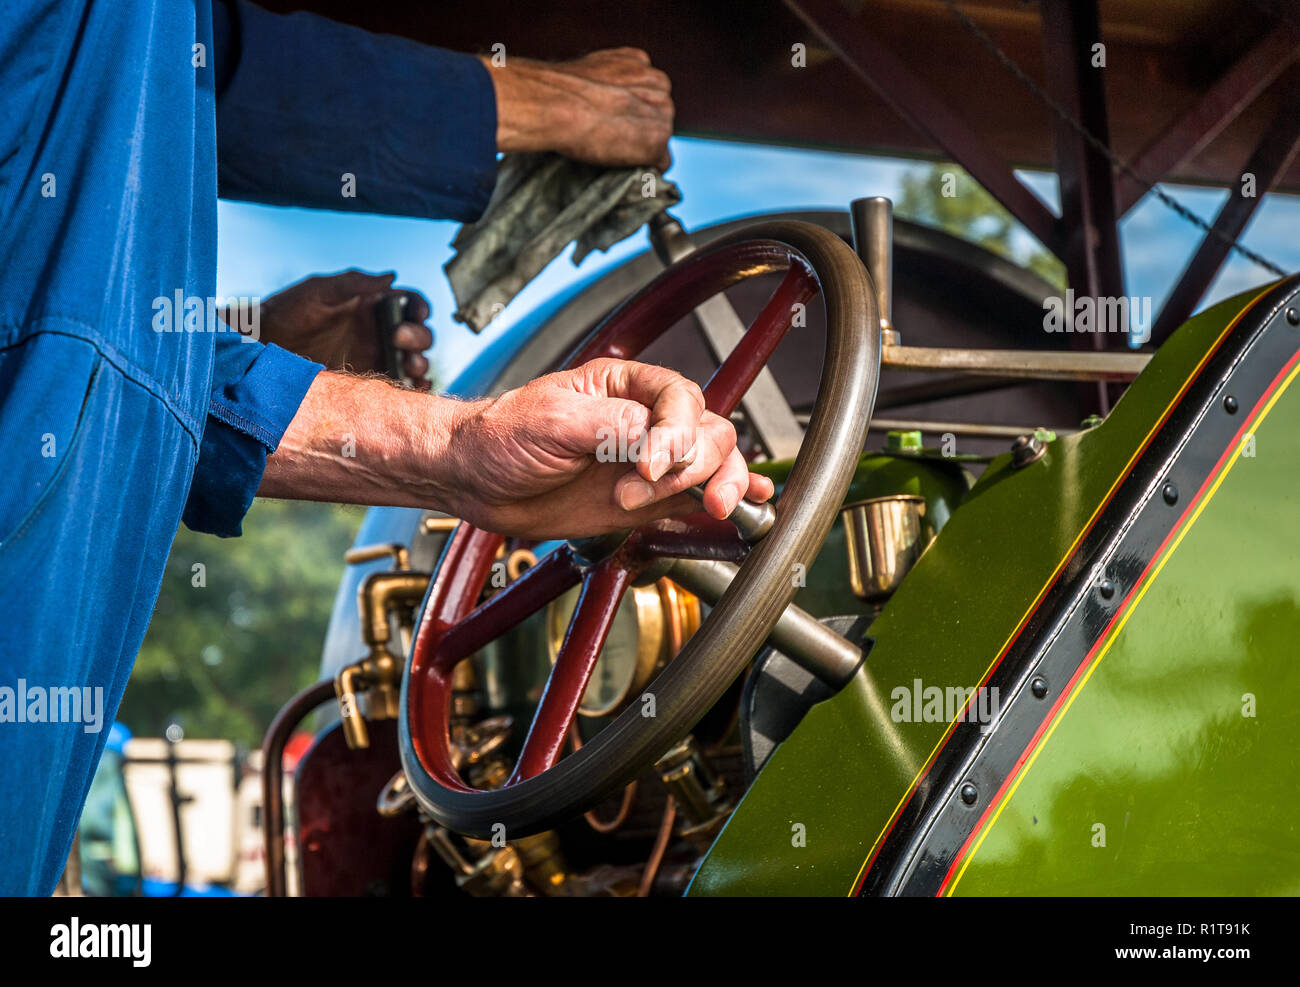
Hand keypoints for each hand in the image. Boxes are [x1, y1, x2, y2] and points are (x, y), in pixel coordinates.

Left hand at [251, 270, 433, 388]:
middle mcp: (378, 332)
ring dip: (420, 365)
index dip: (419, 307)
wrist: (263, 348)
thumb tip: (390, 277)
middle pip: (418, 334)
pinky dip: (412, 390)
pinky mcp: (368, 383)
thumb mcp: (318, 291)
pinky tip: (411, 389)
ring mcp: (375, 359)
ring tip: (410, 368)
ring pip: (414, 362)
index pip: (408, 303)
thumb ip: (354, 283)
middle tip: (399, 339)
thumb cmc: (286, 313)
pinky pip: (399, 387)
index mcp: (371, 305)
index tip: (416, 313)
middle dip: (418, 337)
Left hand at [261, 359, 774, 540]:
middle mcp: (645, 418)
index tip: (649, 465)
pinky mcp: (646, 495)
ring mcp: (649, 458)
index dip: (674, 434)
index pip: (679, 400)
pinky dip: (727, 494)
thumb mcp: (553, 422)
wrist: (475, 479)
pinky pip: (696, 492)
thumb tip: (657, 439)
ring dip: (719, 483)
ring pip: (712, 461)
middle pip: (707, 430)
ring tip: (711, 508)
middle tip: (652, 488)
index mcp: (625, 385)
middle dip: (695, 464)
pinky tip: (749, 501)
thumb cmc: (501, 437)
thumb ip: (611, 427)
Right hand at [484, 47, 672, 170]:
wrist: (559, 105)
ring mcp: (662, 113)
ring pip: (661, 137)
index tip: (615, 119)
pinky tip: (628, 169)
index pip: (648, 92)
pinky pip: (662, 162)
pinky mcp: (659, 141)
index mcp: (640, 62)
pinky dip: (648, 169)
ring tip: (615, 152)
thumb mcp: (589, 70)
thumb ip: (608, 80)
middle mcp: (658, 84)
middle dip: (640, 126)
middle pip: (659, 114)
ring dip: (643, 147)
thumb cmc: (563, 90)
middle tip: (612, 137)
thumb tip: (601, 97)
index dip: (631, 109)